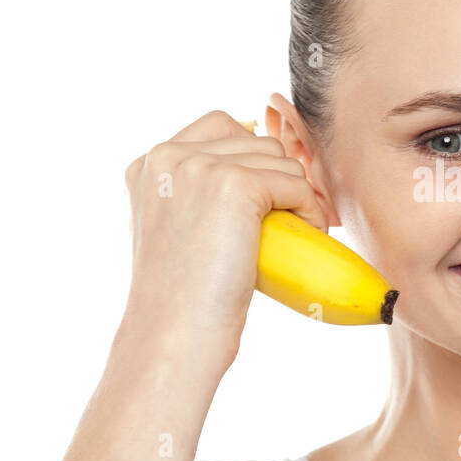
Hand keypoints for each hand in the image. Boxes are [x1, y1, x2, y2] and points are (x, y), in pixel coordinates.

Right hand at [120, 109, 329, 359]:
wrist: (174, 336)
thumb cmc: (182, 297)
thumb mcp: (173, 228)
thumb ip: (191, 189)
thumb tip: (248, 144)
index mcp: (149, 163)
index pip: (220, 125)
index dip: (254, 157)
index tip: (266, 199)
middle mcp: (168, 156)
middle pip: (256, 141)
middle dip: (280, 178)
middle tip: (288, 221)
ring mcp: (198, 166)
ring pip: (280, 159)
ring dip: (298, 194)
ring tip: (293, 233)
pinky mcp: (233, 184)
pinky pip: (295, 182)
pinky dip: (310, 209)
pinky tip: (307, 233)